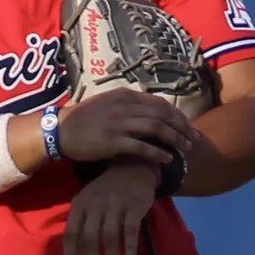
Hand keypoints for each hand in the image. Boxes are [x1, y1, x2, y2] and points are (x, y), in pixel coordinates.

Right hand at [58, 90, 196, 167]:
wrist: (60, 131)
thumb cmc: (83, 120)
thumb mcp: (106, 103)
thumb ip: (127, 105)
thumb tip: (149, 112)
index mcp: (124, 95)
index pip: (158, 102)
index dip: (176, 114)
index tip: (186, 125)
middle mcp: (124, 106)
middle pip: (162, 114)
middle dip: (182, 126)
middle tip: (194, 138)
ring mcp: (119, 123)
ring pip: (157, 128)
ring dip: (175, 138)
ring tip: (186, 148)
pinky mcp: (113, 141)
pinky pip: (142, 146)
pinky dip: (158, 153)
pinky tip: (167, 159)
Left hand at [62, 162, 160, 254]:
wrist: (132, 167)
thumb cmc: (107, 191)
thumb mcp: (88, 202)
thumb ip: (82, 225)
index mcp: (80, 206)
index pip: (71, 234)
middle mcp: (95, 206)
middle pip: (90, 239)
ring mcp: (115, 205)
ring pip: (110, 238)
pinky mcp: (134, 206)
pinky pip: (130, 231)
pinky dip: (129, 248)